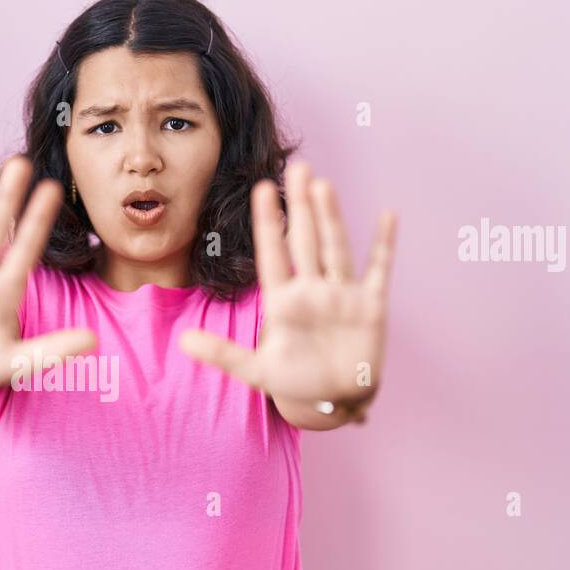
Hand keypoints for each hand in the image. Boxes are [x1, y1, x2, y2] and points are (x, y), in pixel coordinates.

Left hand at [179, 161, 396, 411]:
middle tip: (298, 166)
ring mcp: (341, 295)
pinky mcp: (370, 306)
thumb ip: (221, 354)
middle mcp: (312, 290)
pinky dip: (384, 245)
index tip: (261, 188)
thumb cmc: (295, 383)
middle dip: (301, 206)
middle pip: (306, 240)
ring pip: (336, 248)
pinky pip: (379, 270)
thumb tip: (181, 342)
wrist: (333, 402)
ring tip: (324, 185)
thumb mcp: (256, 371)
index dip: (268, 222)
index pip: (273, 253)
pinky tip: (387, 216)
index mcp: (283, 301)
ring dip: (332, 218)